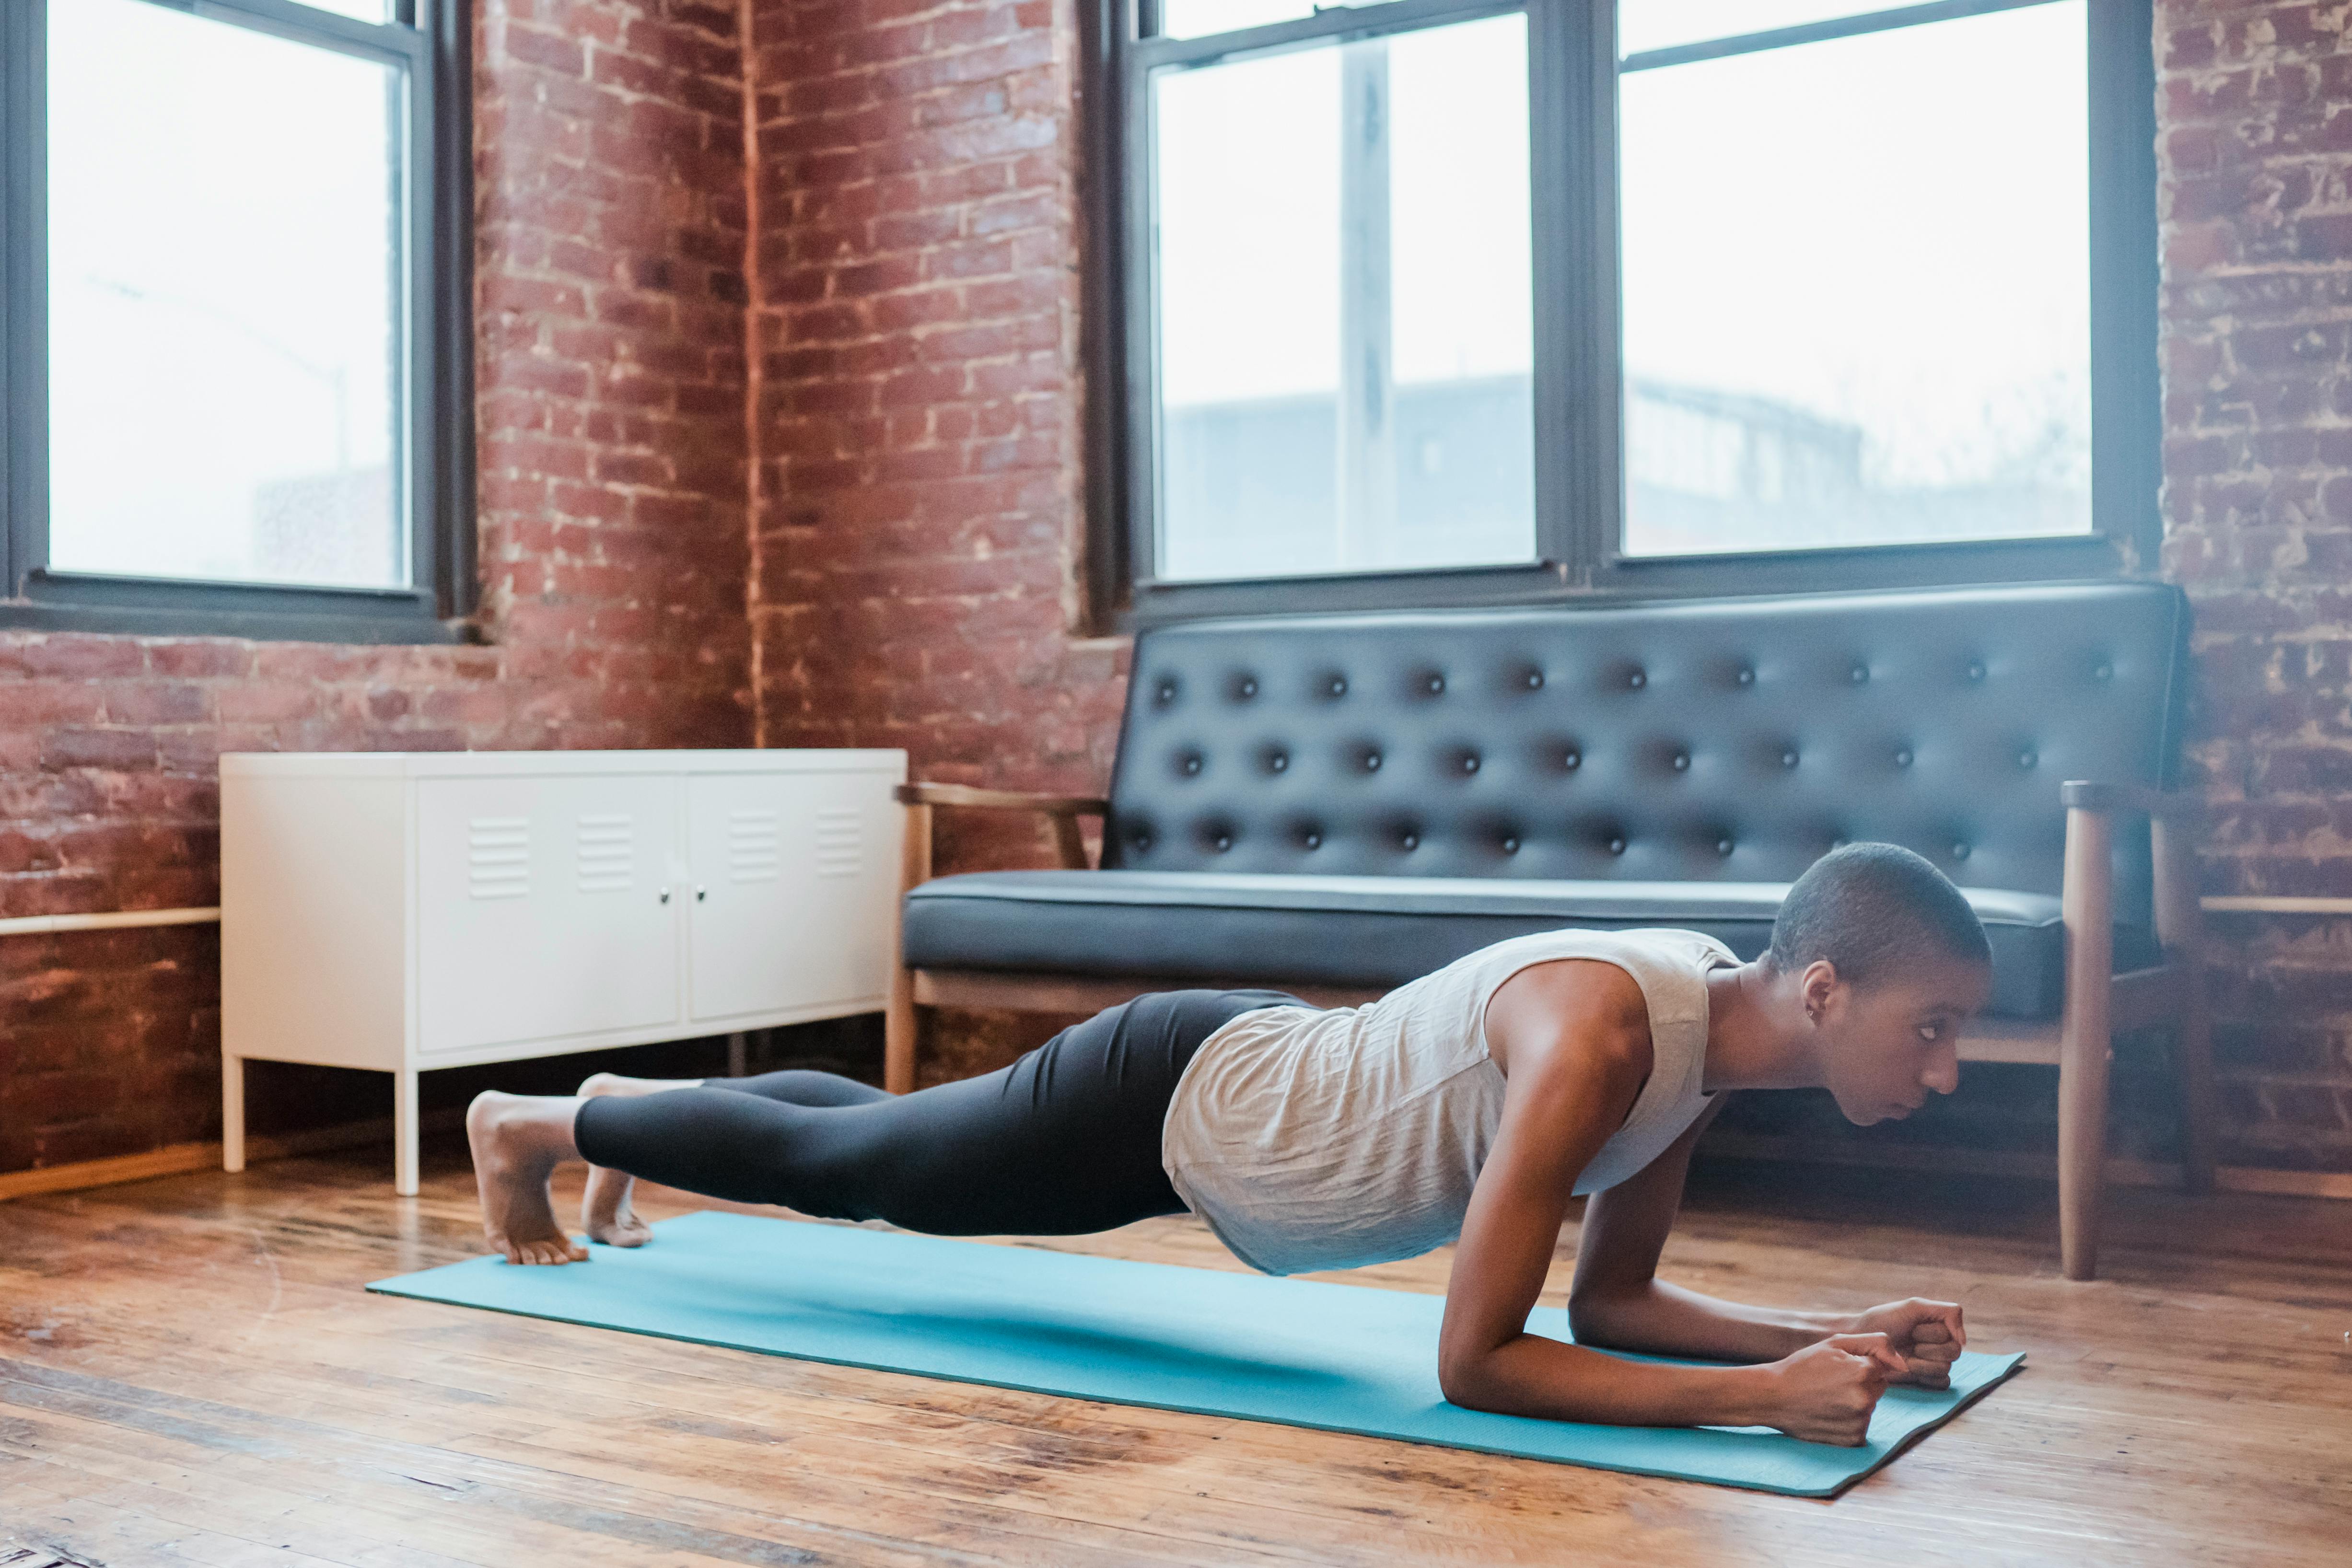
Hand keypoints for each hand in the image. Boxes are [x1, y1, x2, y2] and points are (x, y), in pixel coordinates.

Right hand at [1757, 1333, 1903, 1445]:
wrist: (1773, 1397)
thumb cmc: (1803, 1366)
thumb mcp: (1835, 1344)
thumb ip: (1875, 1344)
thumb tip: (1904, 1364)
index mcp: (1863, 1372)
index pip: (1880, 1368)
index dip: (1858, 1365)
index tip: (1836, 1369)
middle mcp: (1865, 1399)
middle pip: (1878, 1388)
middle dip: (1861, 1384)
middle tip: (1831, 1383)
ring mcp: (1860, 1421)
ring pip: (1870, 1407)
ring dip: (1855, 1402)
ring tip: (1827, 1399)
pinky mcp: (1854, 1439)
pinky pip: (1862, 1426)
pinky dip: (1849, 1421)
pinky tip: (1829, 1414)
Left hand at [1846, 1298, 1966, 1388]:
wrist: (1860, 1341)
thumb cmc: (1883, 1321)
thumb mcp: (1913, 1307)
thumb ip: (1945, 1313)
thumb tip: (1963, 1340)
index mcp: (1939, 1325)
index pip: (1955, 1335)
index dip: (1932, 1333)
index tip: (1912, 1328)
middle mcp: (1940, 1344)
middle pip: (1953, 1352)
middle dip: (1926, 1347)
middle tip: (1907, 1342)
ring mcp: (1934, 1362)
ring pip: (1946, 1368)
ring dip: (1922, 1363)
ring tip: (1904, 1357)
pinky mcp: (1927, 1379)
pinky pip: (1942, 1383)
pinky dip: (1925, 1377)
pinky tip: (1909, 1369)